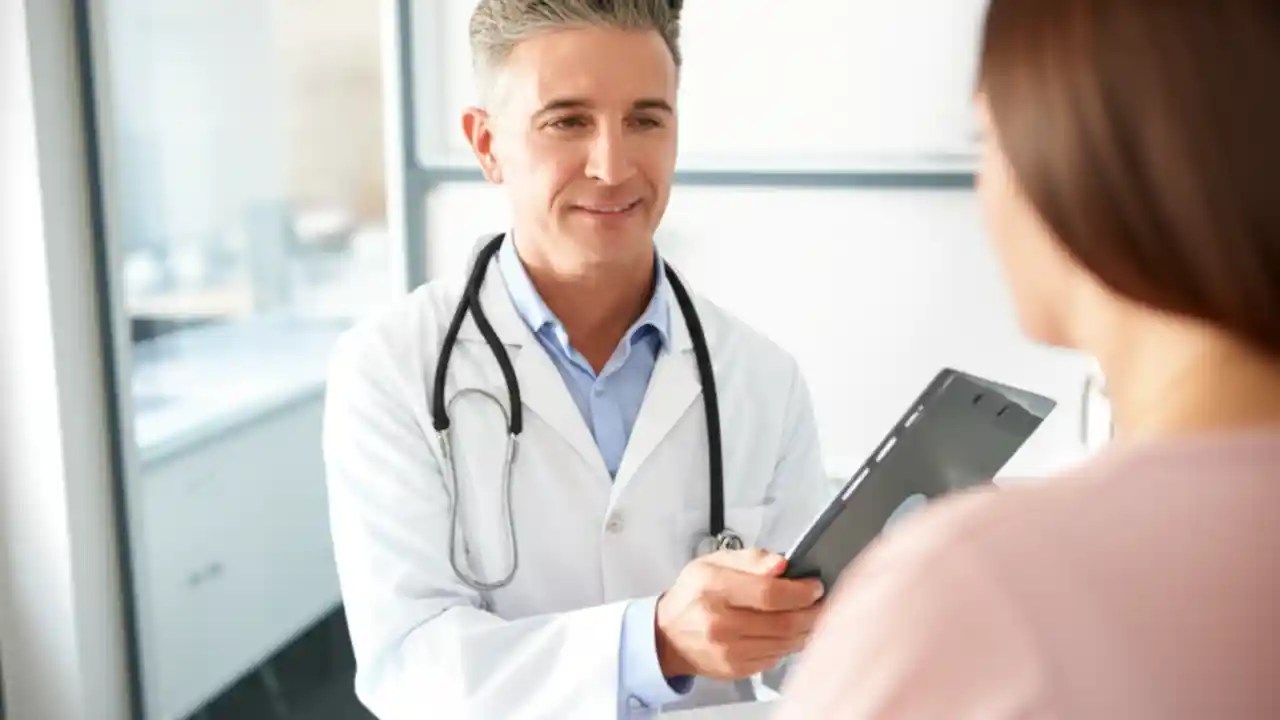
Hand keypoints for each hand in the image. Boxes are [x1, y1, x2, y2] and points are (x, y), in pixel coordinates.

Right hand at [655, 548, 824, 679]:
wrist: (668, 635)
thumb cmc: (694, 595)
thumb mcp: (715, 563)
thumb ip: (751, 559)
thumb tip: (781, 564)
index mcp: (714, 589)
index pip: (769, 593)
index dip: (800, 591)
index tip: (814, 586)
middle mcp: (719, 623)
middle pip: (783, 622)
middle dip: (811, 611)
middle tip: (820, 602)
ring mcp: (728, 651)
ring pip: (784, 643)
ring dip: (804, 629)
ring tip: (808, 615)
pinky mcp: (735, 669)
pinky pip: (775, 658)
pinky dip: (788, 645)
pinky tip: (787, 632)